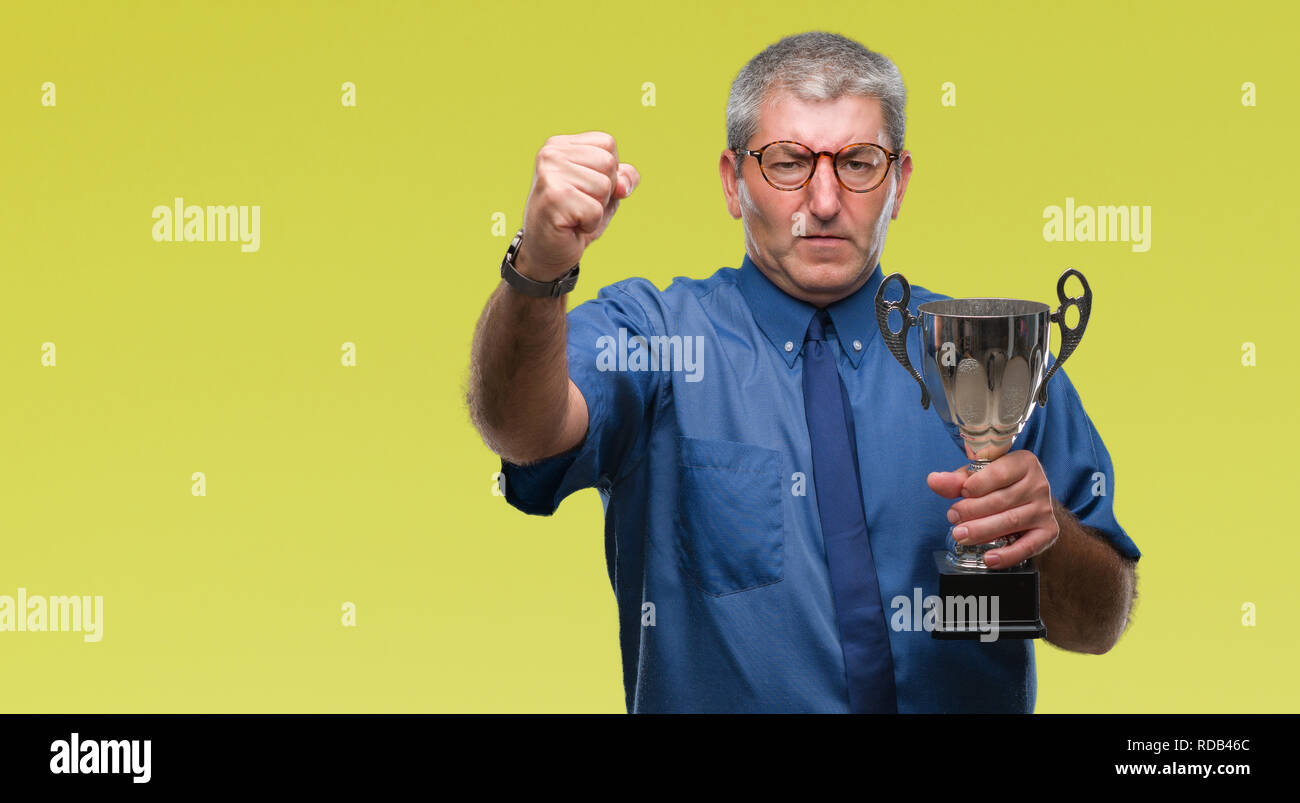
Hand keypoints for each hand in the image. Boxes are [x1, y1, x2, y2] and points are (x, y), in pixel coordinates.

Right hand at [516, 131, 640, 281]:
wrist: (547, 250)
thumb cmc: (576, 217)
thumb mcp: (606, 192)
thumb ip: (624, 178)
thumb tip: (623, 185)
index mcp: (561, 145)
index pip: (607, 144)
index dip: (609, 172)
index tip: (587, 189)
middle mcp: (551, 153)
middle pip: (608, 163)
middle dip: (604, 191)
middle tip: (580, 204)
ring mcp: (549, 174)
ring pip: (604, 186)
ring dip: (596, 208)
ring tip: (575, 214)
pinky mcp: (553, 198)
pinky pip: (595, 210)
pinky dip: (589, 223)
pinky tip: (571, 225)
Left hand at [925, 450, 1059, 567]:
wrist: (1030, 503)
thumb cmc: (1000, 485)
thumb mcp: (979, 476)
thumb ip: (957, 480)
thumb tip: (934, 481)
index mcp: (1023, 463)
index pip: (998, 473)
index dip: (976, 485)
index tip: (961, 493)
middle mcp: (1038, 484)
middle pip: (1001, 500)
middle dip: (972, 511)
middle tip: (953, 517)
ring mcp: (1044, 509)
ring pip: (1010, 521)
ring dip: (982, 531)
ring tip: (961, 536)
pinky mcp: (1047, 532)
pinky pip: (1028, 546)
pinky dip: (1007, 555)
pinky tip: (988, 559)